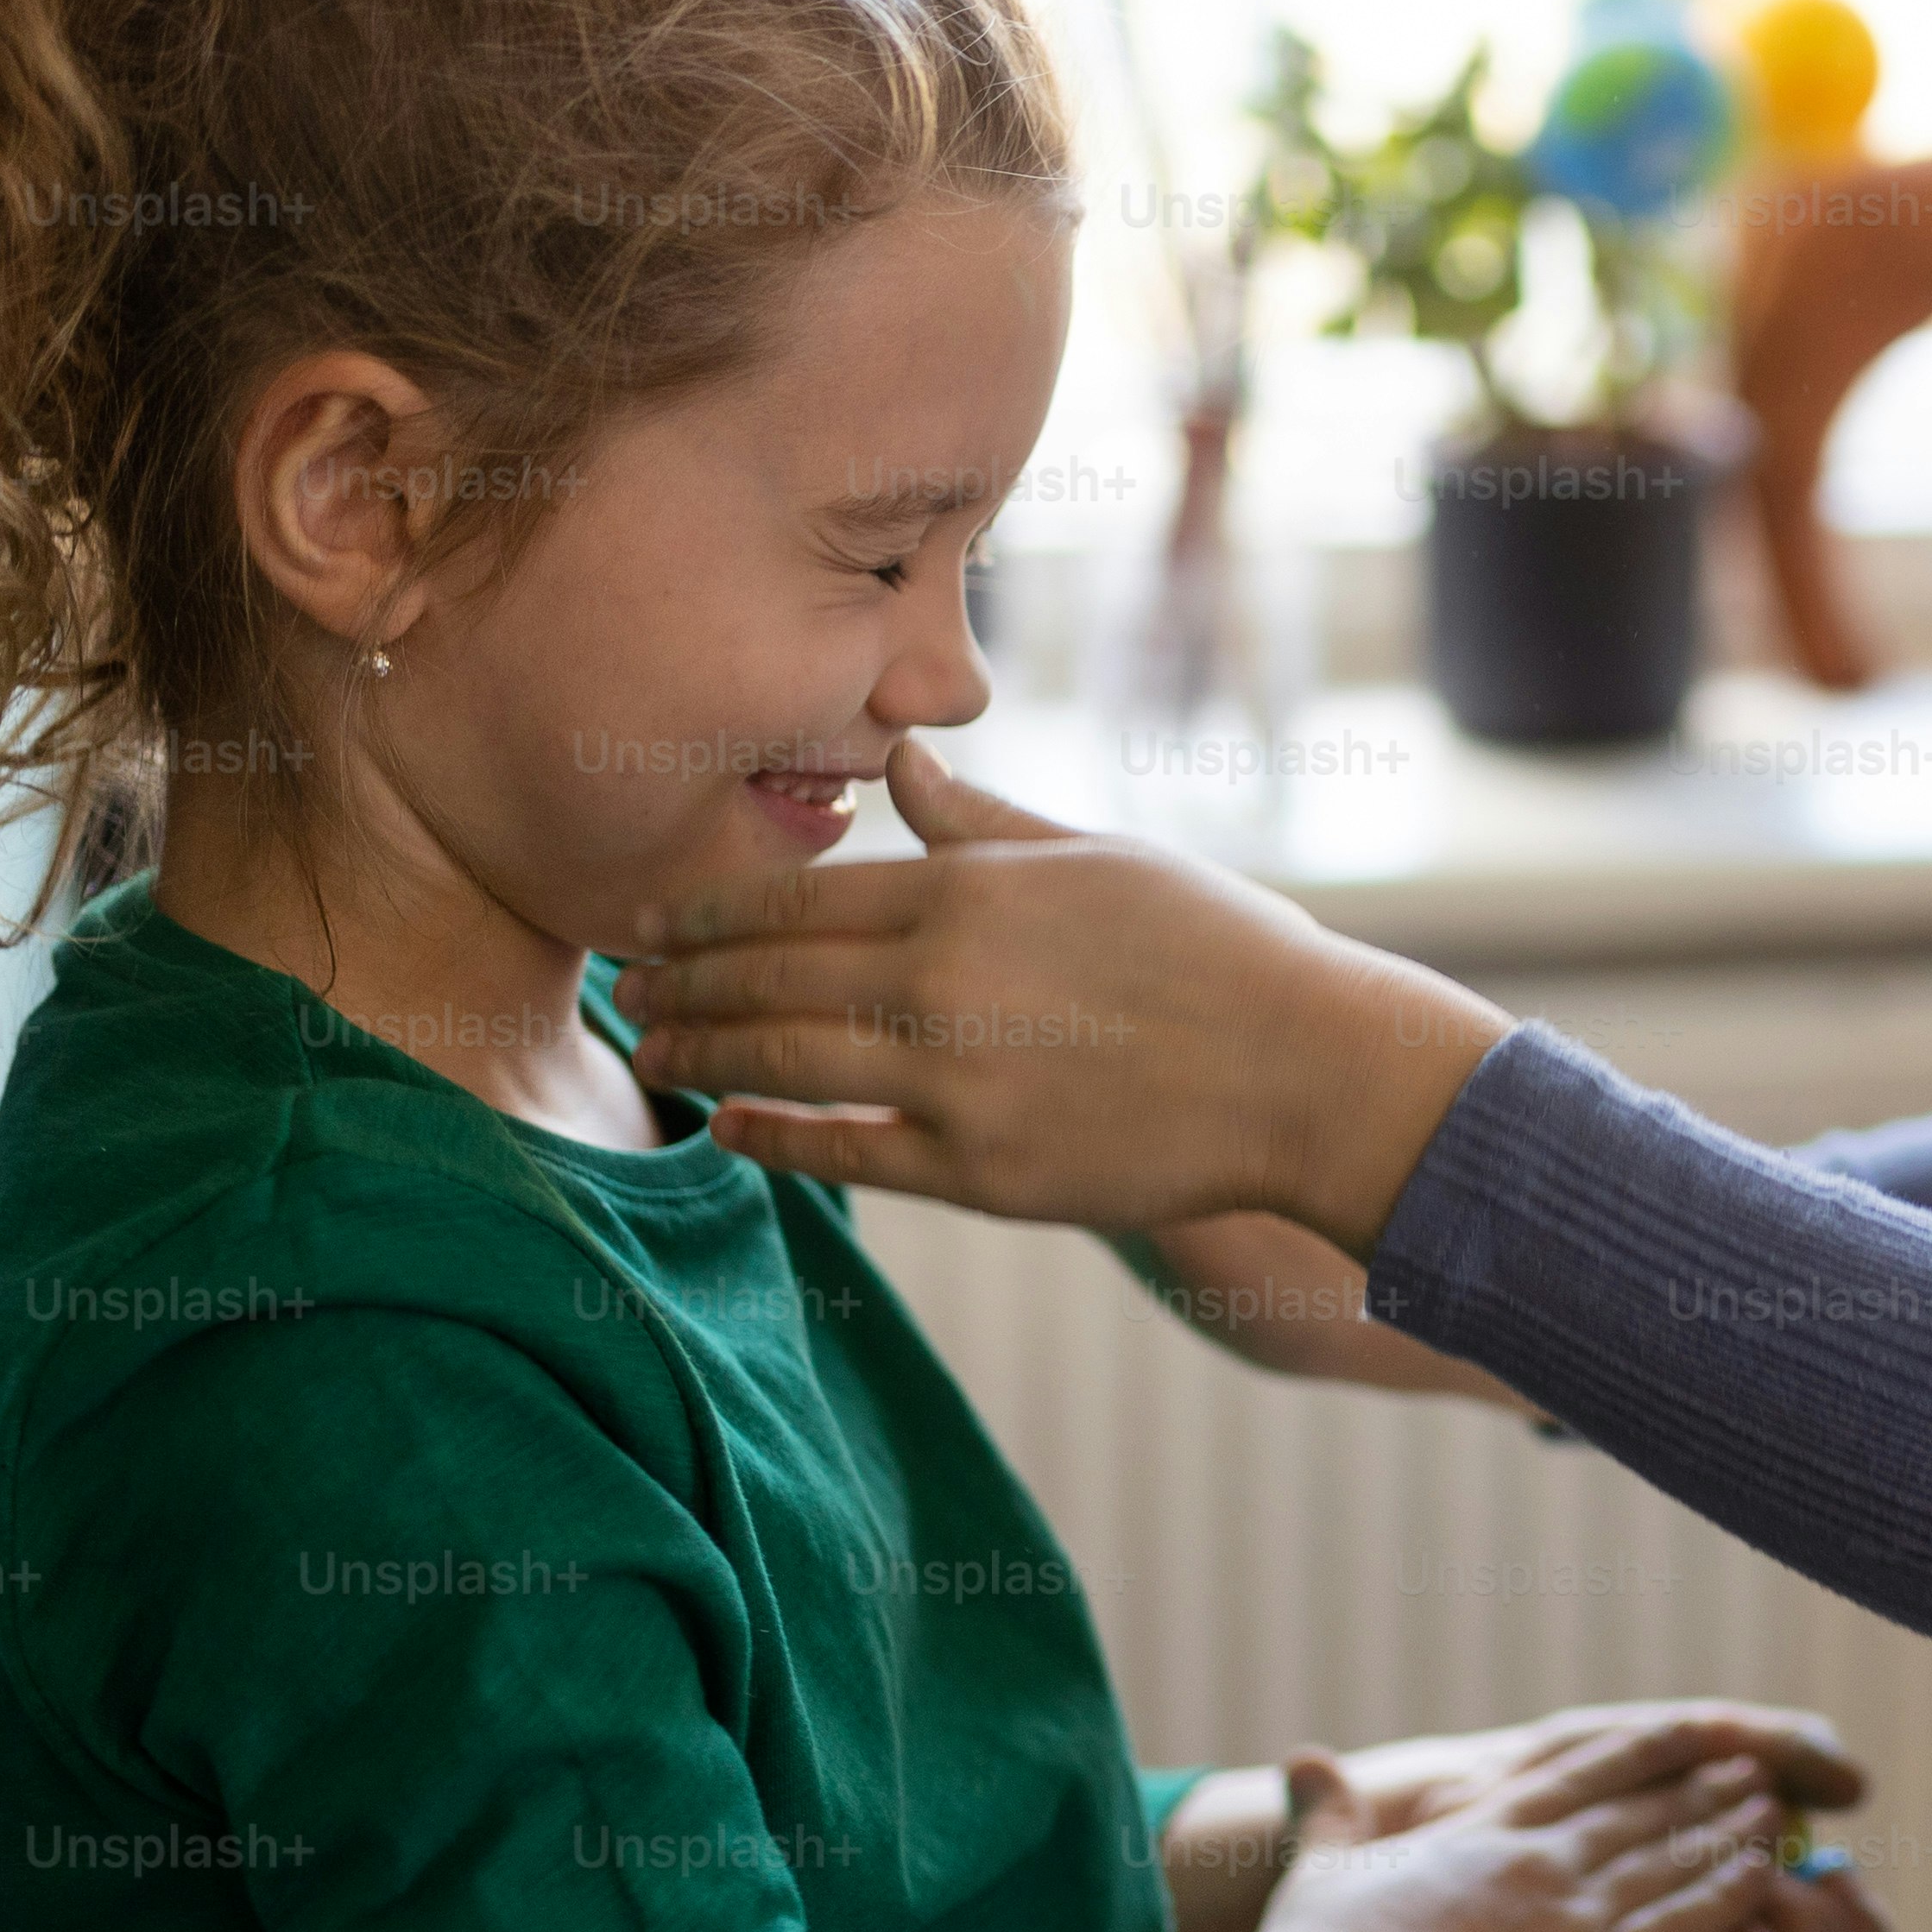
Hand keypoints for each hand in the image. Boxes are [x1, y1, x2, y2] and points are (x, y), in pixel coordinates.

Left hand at [611, 741, 1513, 1252]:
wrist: (1304, 1070)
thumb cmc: (1217, 949)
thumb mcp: (1100, 858)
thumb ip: (987, 824)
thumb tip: (912, 761)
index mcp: (970, 892)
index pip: (798, 899)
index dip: (710, 916)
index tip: (658, 925)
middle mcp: (943, 980)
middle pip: (768, 978)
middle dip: (682, 985)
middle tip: (627, 991)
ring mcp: (955, 1081)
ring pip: (783, 1062)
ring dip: (702, 1057)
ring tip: (653, 1054)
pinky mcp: (980, 1170)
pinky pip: (844, 1152)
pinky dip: (772, 1140)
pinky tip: (729, 1131)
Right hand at [1176, 1722, 1788, 1931]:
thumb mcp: (1318, 1868)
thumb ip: (1327, 1813)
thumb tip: (1299, 1756)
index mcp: (1482, 1834)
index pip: (1577, 1778)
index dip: (1638, 1754)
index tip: (1683, 1732)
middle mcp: (1539, 1858)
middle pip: (1641, 1811)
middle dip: (1701, 1788)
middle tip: (1753, 1766)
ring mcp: (1574, 1912)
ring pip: (1674, 1860)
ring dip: (1731, 1833)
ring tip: (1775, 1811)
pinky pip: (1684, 1928)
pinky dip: (1731, 1899)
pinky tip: (1767, 1880)